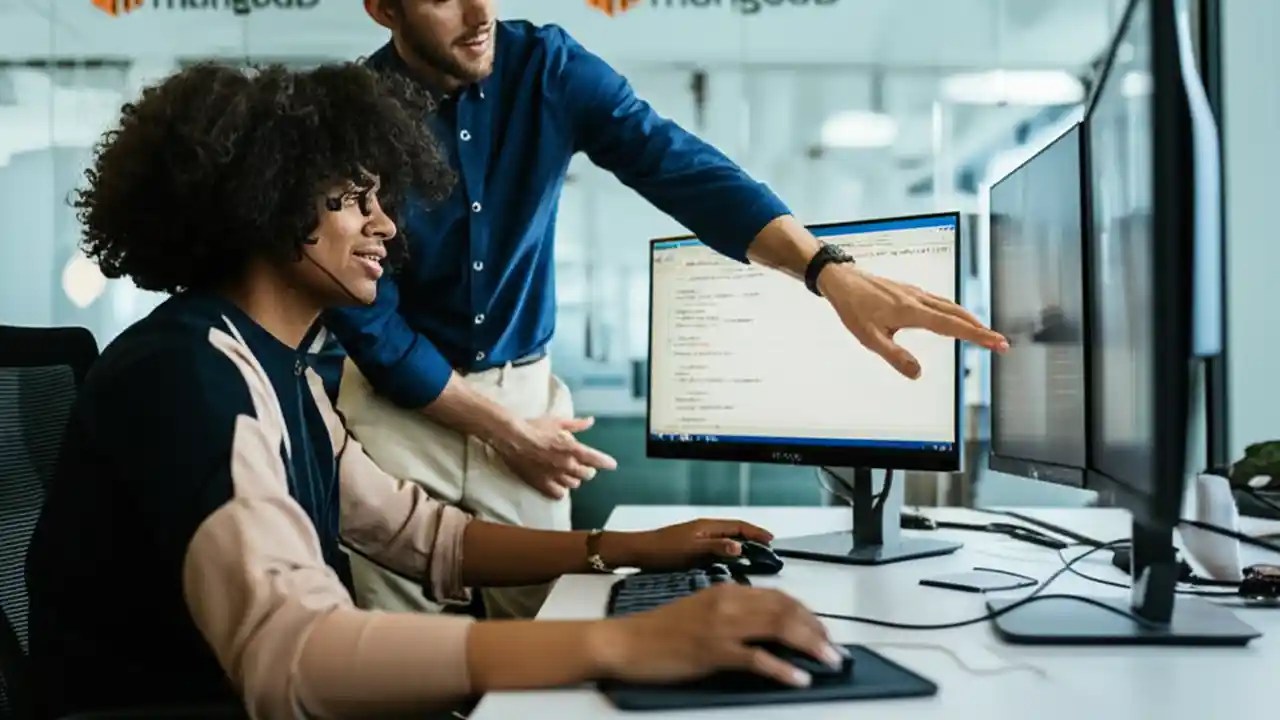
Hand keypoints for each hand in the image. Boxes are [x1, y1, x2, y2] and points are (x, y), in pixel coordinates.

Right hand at [495, 415, 617, 499]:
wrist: (513, 438)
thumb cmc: (535, 427)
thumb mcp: (558, 421)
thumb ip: (576, 424)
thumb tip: (591, 421)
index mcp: (572, 449)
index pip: (596, 459)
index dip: (607, 462)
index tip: (612, 465)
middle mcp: (567, 465)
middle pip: (587, 474)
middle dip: (588, 470)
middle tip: (584, 466)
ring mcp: (555, 476)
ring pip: (574, 484)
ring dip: (575, 479)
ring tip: (570, 473)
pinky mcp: (542, 483)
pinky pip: (558, 494)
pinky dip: (561, 490)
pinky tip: (559, 485)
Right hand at [595, 584, 842, 687]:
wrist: (626, 642)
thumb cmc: (661, 632)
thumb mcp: (702, 612)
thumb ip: (733, 614)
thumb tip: (767, 628)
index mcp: (726, 590)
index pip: (779, 597)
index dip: (807, 615)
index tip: (823, 632)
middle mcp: (728, 602)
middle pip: (786, 610)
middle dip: (817, 630)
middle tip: (835, 650)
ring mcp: (721, 626)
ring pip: (779, 628)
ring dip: (810, 646)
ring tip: (829, 661)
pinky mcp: (713, 651)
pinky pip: (757, 659)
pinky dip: (783, 669)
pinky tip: (799, 678)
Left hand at [603, 518, 773, 570]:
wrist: (637, 553)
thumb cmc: (663, 551)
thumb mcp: (692, 550)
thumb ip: (716, 548)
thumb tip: (741, 547)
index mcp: (707, 526)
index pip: (738, 525)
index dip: (756, 532)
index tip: (771, 541)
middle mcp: (704, 530)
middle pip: (734, 532)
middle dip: (752, 539)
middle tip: (767, 552)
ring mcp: (697, 539)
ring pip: (725, 541)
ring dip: (741, 547)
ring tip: (753, 559)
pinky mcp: (691, 550)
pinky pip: (716, 549)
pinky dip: (728, 555)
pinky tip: (729, 567)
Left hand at [818, 262, 1007, 378]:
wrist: (842, 280)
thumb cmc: (853, 308)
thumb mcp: (869, 338)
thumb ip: (895, 356)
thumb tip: (917, 373)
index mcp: (912, 311)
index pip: (951, 326)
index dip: (977, 336)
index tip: (997, 343)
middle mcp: (918, 300)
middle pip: (958, 314)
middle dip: (981, 329)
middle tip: (1000, 343)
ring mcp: (916, 293)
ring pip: (950, 306)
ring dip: (970, 320)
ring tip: (984, 333)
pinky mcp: (911, 292)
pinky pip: (940, 302)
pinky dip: (955, 312)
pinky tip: (954, 317)